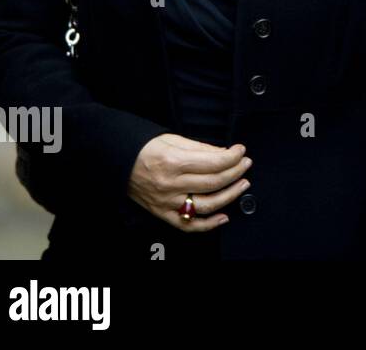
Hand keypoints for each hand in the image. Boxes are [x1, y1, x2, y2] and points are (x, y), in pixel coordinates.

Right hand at [127, 133, 251, 231]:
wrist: (119, 162)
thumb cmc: (146, 148)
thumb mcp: (174, 140)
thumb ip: (202, 148)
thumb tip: (225, 153)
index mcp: (174, 162)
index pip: (213, 163)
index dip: (232, 157)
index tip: (241, 151)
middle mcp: (171, 184)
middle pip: (213, 183)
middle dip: (235, 172)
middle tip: (245, 164)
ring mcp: (167, 202)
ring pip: (206, 205)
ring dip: (230, 195)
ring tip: (242, 184)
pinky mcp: (162, 213)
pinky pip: (188, 224)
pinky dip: (208, 224)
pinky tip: (224, 217)